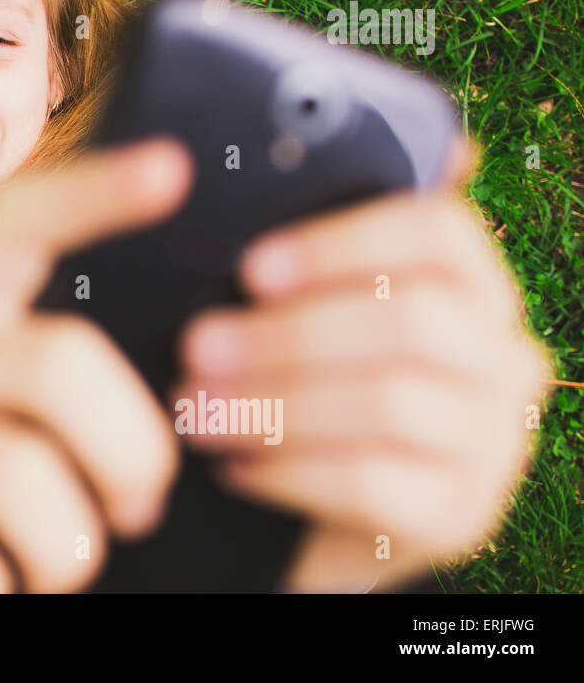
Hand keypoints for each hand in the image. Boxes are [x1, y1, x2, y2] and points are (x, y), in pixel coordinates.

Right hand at [0, 137, 194, 591]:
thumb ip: (55, 391)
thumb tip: (156, 468)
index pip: (24, 223)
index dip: (98, 191)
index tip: (173, 168)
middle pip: (59, 365)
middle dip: (132, 454)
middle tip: (134, 507)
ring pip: (20, 478)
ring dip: (66, 550)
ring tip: (55, 565)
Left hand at [171, 138, 553, 590]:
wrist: (330, 517)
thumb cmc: (315, 387)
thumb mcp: (315, 317)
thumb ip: (304, 265)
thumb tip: (250, 181)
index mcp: (472, 284)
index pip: (437, 233)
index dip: (341, 244)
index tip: (251, 269)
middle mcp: (502, 355)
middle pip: (410, 321)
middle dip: (288, 333)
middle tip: (198, 347)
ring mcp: (491, 441)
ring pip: (389, 403)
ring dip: (274, 403)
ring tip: (199, 409)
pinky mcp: (459, 514)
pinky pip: (371, 483)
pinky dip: (287, 469)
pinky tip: (234, 464)